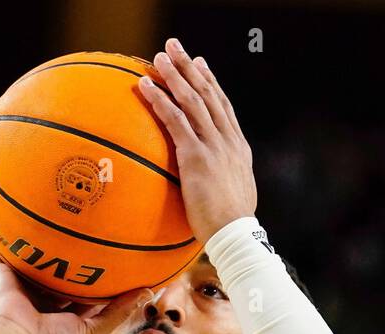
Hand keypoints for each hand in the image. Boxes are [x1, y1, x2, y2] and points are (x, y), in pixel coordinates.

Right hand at [0, 219, 152, 333]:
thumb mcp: (94, 330)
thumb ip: (119, 311)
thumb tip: (149, 290)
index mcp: (61, 307)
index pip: (80, 284)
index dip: (92, 271)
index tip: (108, 253)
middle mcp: (40, 293)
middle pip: (52, 264)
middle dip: (60, 248)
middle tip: (76, 221)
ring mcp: (19, 282)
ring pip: (22, 253)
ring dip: (23, 235)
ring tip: (29, 209)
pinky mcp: (1, 275)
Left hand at [138, 37, 256, 246]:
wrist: (235, 234)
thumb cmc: (229, 224)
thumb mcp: (233, 194)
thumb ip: (222, 179)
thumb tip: (210, 182)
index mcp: (238, 147)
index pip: (223, 107)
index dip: (211, 83)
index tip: (200, 64)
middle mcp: (228, 140)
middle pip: (208, 95)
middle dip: (190, 68)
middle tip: (175, 48)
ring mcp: (214, 146)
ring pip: (193, 101)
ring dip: (174, 76)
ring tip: (158, 59)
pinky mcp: (197, 157)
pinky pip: (176, 121)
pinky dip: (161, 101)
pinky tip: (146, 87)